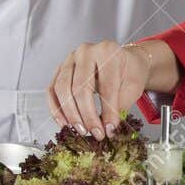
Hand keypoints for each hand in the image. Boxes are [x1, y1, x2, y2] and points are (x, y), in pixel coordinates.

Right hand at [47, 39, 178, 137]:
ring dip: (70, 113)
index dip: (108, 110)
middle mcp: (86, 51)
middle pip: (81, 87)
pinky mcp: (59, 69)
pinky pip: (52, 90)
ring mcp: (70, 59)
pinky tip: (64, 122)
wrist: (124, 61)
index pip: (106, 85)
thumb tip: (106, 128)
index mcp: (108, 51)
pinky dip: (56, 108)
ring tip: (81, 130)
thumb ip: (120, 106)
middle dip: (87, 115)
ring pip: (62, 88)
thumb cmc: (128, 72)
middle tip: (94, 133)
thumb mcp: (132, 87)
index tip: (109, 129)